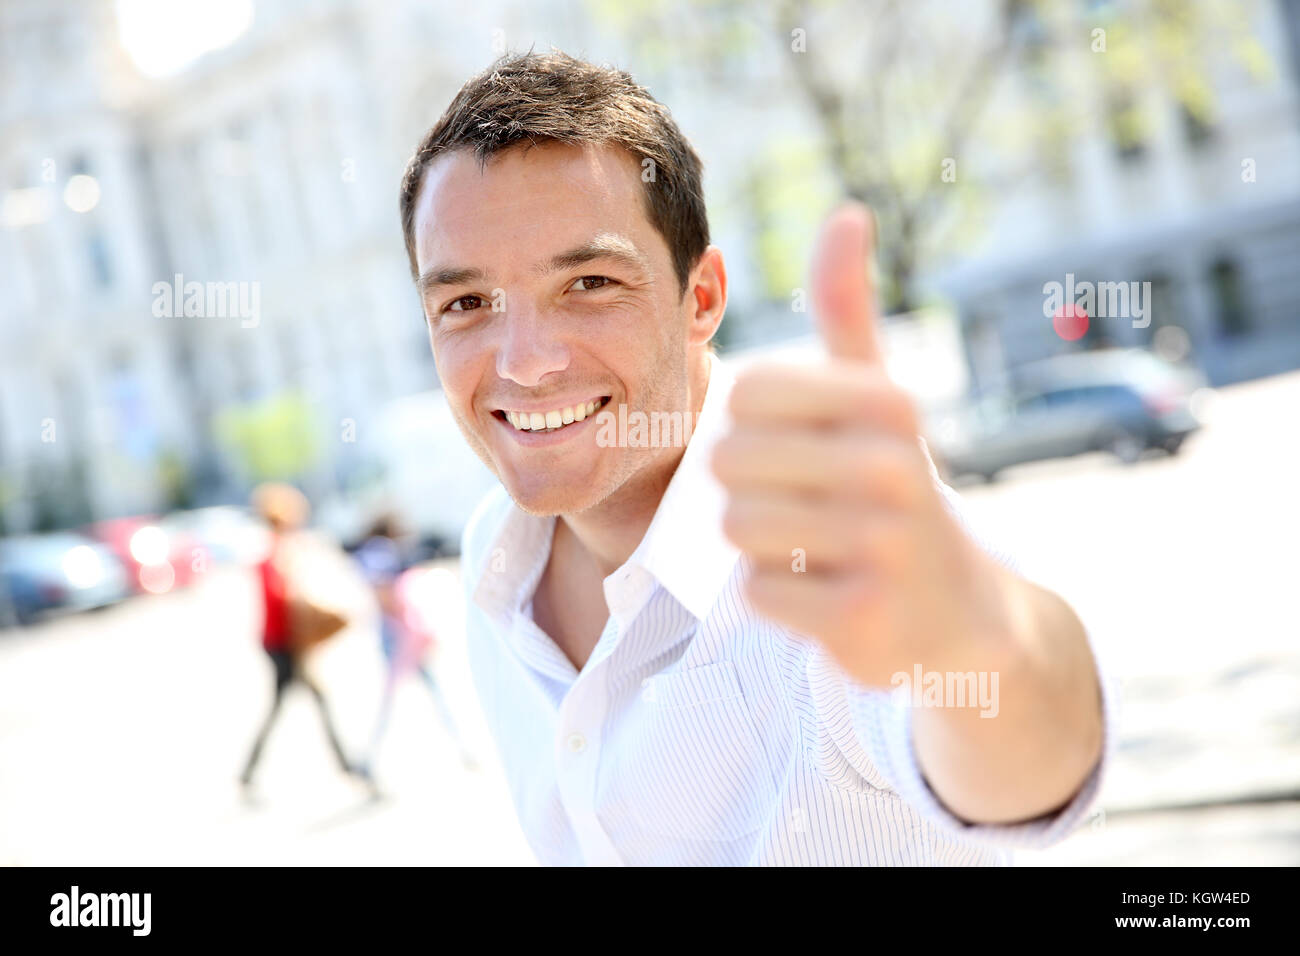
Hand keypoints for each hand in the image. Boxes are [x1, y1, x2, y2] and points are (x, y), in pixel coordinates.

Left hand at [710, 203, 1025, 687]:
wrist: (961, 611)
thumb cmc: (894, 489)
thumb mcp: (880, 399)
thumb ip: (849, 310)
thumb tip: (846, 213)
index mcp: (889, 403)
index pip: (745, 392)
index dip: (749, 425)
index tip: (797, 446)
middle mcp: (894, 468)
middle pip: (729, 461)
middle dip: (751, 487)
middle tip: (804, 504)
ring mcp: (884, 547)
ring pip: (736, 527)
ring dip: (761, 542)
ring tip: (815, 546)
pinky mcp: (865, 618)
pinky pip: (757, 592)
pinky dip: (780, 596)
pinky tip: (826, 591)